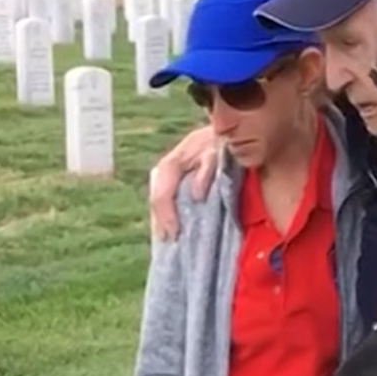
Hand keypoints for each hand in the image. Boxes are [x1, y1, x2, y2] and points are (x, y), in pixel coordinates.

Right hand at [148, 126, 222, 240]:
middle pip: (156, 199)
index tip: (174, 234)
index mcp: (172, 164)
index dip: (167, 215)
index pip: (162, 194)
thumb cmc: (220, 145)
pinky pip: (164, 199)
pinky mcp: (171, 180)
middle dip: (160, 221)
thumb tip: (196, 195)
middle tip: (168, 240)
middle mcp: (164, 169)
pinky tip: (171, 226)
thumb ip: (206, 172)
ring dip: (161, 219)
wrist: (221, 135)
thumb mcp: (217, 154)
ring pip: (158, 200)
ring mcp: (166, 175)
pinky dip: (167, 213)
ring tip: (167, 237)